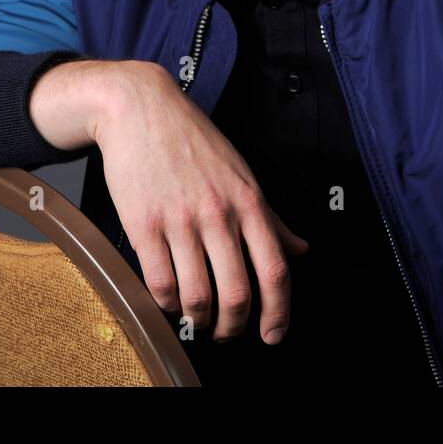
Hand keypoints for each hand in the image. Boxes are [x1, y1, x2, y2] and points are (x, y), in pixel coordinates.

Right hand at [30, 59, 308, 343]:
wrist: (140, 109)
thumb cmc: (193, 141)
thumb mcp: (242, 173)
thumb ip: (271, 217)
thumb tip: (301, 249)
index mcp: (249, 202)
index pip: (275, 270)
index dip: (279, 313)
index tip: (273, 335)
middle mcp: (218, 214)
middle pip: (237, 294)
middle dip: (234, 328)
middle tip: (228, 333)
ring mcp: (179, 221)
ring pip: (196, 296)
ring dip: (199, 319)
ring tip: (197, 317)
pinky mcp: (142, 225)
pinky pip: (159, 282)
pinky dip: (166, 303)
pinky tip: (169, 298)